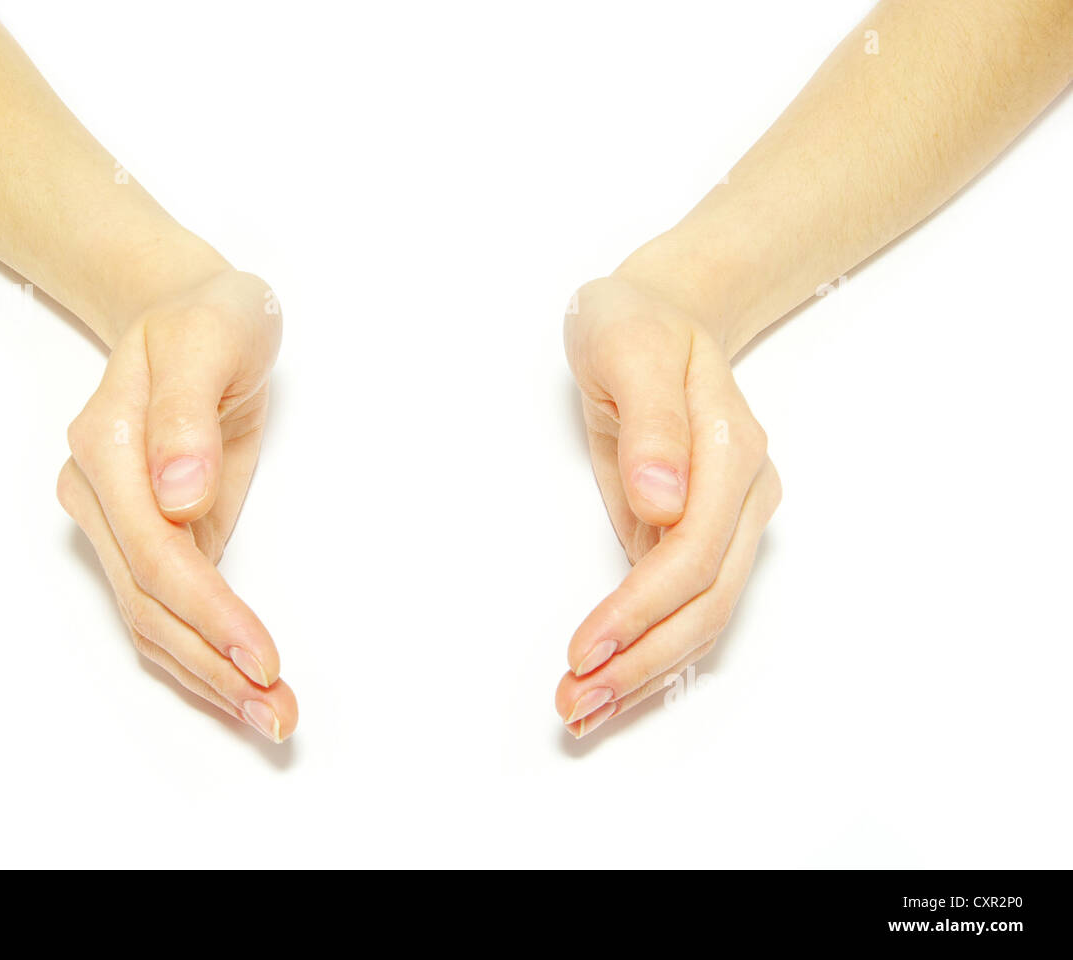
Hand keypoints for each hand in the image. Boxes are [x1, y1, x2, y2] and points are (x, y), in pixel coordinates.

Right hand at [56, 268, 295, 742]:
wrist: (187, 317)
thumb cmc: (207, 320)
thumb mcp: (210, 338)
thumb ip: (187, 414)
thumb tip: (176, 496)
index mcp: (108, 442)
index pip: (154, 550)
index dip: (208, 610)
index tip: (262, 656)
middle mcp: (97, 490)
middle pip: (148, 600)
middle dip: (212, 663)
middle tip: (276, 713)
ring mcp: (114, 519)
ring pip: (149, 618)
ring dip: (206, 677)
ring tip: (270, 717)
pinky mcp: (142, 537)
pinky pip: (161, 609)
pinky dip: (198, 654)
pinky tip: (236, 689)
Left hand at [559, 274, 780, 737]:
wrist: (661, 317)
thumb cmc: (637, 325)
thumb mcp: (630, 348)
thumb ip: (650, 423)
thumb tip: (663, 500)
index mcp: (730, 448)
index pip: (694, 550)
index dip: (641, 607)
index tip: (584, 647)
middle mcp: (744, 493)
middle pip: (707, 600)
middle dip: (643, 661)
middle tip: (575, 705)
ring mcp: (729, 519)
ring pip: (703, 615)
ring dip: (645, 671)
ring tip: (580, 709)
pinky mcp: (703, 535)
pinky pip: (684, 605)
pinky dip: (648, 649)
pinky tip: (608, 681)